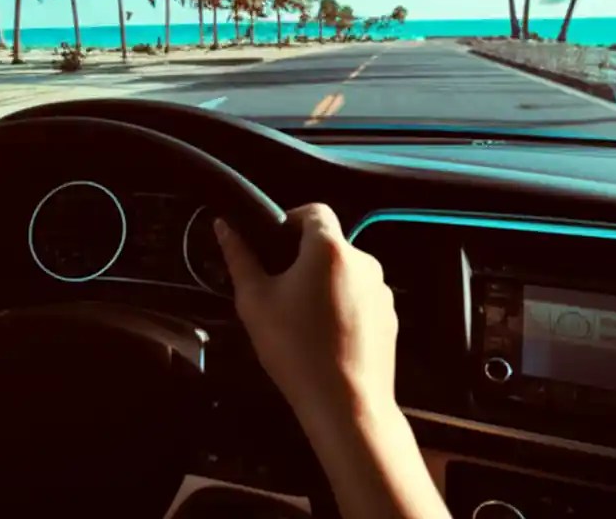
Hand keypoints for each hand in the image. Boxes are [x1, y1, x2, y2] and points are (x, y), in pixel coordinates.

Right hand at [215, 204, 397, 419]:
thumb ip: (239, 258)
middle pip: (329, 244)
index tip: (272, 247)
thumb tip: (225, 226)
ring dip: (324, 284)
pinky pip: (361, 299)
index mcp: (330, 249)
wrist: (346, 404)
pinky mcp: (390, 317)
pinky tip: (326, 338)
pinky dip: (343, 307)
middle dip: (303, 259)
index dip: (290, 220)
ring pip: (345, 273)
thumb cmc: (295, 349)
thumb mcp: (255, 302)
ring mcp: (381, 291)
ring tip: (302, 320)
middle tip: (279, 291)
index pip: (314, 210)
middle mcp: (363, 261)